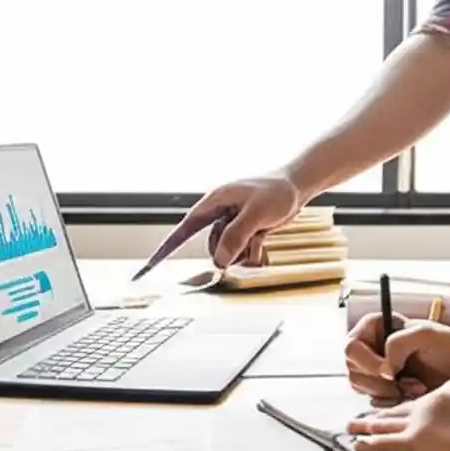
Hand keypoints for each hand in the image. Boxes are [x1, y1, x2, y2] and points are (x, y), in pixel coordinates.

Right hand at [159, 175, 302, 268]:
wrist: (298, 185)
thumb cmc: (276, 192)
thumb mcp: (255, 214)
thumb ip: (235, 237)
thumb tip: (218, 261)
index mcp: (214, 202)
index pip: (185, 228)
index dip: (168, 248)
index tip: (152, 265)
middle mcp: (219, 213)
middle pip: (212, 246)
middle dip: (229, 250)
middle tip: (250, 240)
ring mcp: (232, 222)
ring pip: (227, 250)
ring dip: (244, 251)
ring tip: (260, 235)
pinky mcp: (244, 230)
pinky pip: (241, 250)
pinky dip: (252, 250)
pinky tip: (263, 237)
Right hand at [343, 312, 449, 404]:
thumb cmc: (446, 343)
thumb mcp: (424, 334)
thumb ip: (398, 344)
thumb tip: (385, 366)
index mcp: (373, 326)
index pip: (352, 348)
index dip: (369, 363)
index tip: (391, 373)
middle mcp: (368, 345)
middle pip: (353, 371)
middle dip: (380, 383)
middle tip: (405, 383)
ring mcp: (372, 366)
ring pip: (360, 387)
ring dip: (388, 392)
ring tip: (415, 386)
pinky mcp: (380, 384)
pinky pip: (373, 398)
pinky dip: (391, 400)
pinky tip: (411, 392)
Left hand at [348, 379, 449, 450]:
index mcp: (449, 389)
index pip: (419, 400)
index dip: (404, 408)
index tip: (393, 412)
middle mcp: (431, 399)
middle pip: (398, 408)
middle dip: (378, 414)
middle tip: (360, 416)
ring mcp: (422, 419)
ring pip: (386, 423)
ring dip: (366, 426)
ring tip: (351, 427)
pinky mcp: (417, 440)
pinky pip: (385, 442)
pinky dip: (369, 443)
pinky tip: (358, 444)